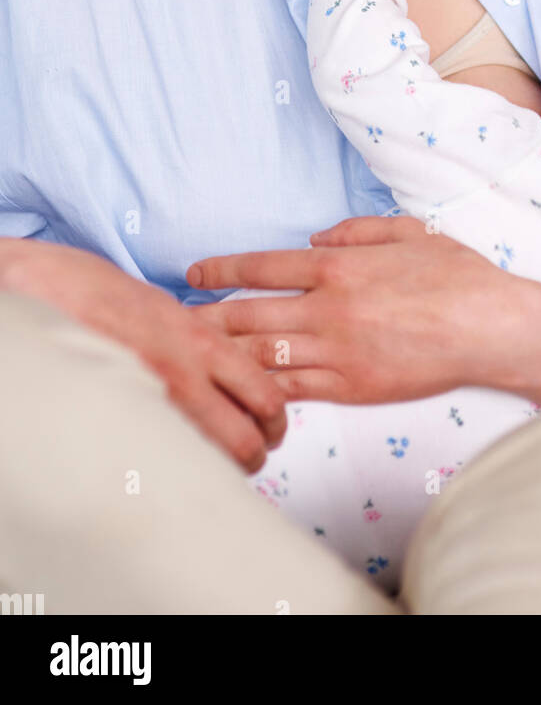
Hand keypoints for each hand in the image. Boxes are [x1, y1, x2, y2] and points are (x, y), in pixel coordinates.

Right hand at [0, 238, 287, 471]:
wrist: (48, 288)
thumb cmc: (100, 290)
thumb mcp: (165, 307)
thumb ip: (198, 340)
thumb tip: (223, 367)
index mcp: (201, 340)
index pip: (264, 393)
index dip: (275, 421)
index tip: (271, 429)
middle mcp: (183, 373)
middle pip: (245, 438)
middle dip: (255, 455)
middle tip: (253, 457)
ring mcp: (151, 400)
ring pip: (208, 458)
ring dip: (220, 469)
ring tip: (217, 470)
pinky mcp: (120, 416)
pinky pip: (164, 457)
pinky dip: (178, 469)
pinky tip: (174, 467)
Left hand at [188, 216, 534, 403]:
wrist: (491, 327)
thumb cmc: (456, 275)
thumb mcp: (406, 231)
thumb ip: (355, 230)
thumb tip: (314, 239)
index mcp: (339, 266)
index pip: (262, 266)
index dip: (222, 269)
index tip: (195, 273)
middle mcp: (328, 310)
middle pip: (248, 314)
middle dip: (205, 317)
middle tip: (171, 321)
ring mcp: (337, 353)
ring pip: (263, 355)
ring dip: (223, 354)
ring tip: (191, 356)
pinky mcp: (352, 388)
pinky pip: (295, 389)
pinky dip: (263, 387)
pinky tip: (240, 386)